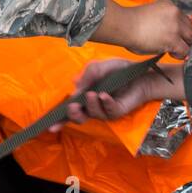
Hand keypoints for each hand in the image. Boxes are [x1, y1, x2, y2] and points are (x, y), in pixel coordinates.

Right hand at [61, 59, 180, 129]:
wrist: (141, 73)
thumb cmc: (119, 70)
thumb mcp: (99, 67)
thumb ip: (87, 74)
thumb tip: (75, 87)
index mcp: (85, 96)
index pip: (71, 109)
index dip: (60, 119)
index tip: (50, 125)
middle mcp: (94, 106)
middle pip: (80, 117)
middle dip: (74, 114)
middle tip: (72, 107)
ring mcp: (106, 110)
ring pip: (93, 114)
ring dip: (91, 105)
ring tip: (92, 94)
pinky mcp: (118, 111)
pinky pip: (109, 111)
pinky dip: (105, 103)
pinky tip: (104, 95)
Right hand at [92, 0, 191, 58]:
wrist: (124, 25)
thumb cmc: (130, 21)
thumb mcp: (150, 13)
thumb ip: (162, 19)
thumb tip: (165, 31)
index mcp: (169, 6)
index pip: (184, 18)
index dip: (181, 29)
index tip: (178, 35)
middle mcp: (175, 14)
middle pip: (190, 28)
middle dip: (185, 37)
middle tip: (178, 44)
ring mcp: (175, 27)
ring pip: (190, 39)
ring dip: (184, 46)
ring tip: (174, 50)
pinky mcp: (173, 40)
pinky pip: (184, 50)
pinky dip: (180, 54)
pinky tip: (172, 54)